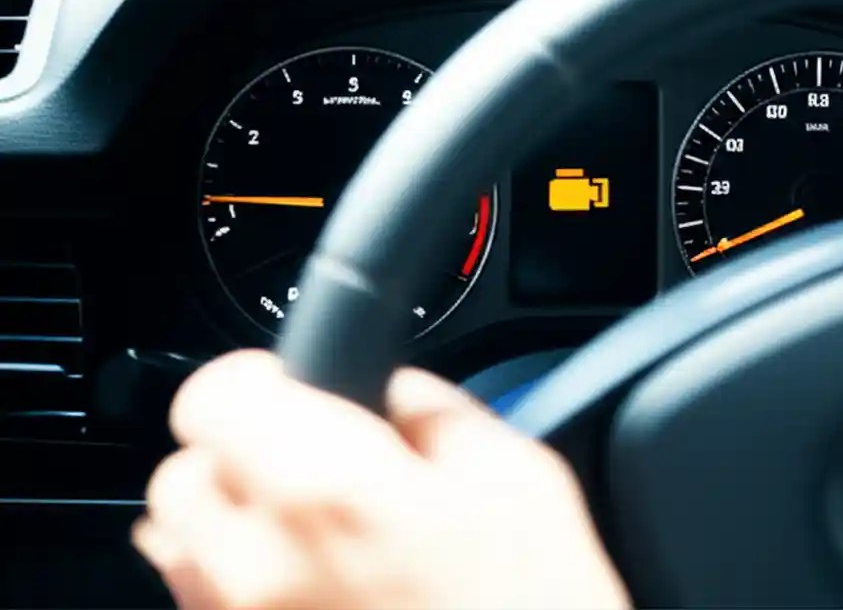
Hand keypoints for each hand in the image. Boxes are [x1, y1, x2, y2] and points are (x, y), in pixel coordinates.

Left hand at [133, 350, 630, 609]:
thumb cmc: (537, 606)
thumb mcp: (521, 477)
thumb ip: (436, 412)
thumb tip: (392, 394)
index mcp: (328, 488)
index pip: (212, 397)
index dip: (256, 379)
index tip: (293, 386)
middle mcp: (261, 566)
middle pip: (183, 477)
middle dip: (240, 455)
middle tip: (315, 462)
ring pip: (180, 549)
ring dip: (231, 523)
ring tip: (313, 533)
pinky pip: (206, 607)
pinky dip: (239, 586)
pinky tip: (317, 587)